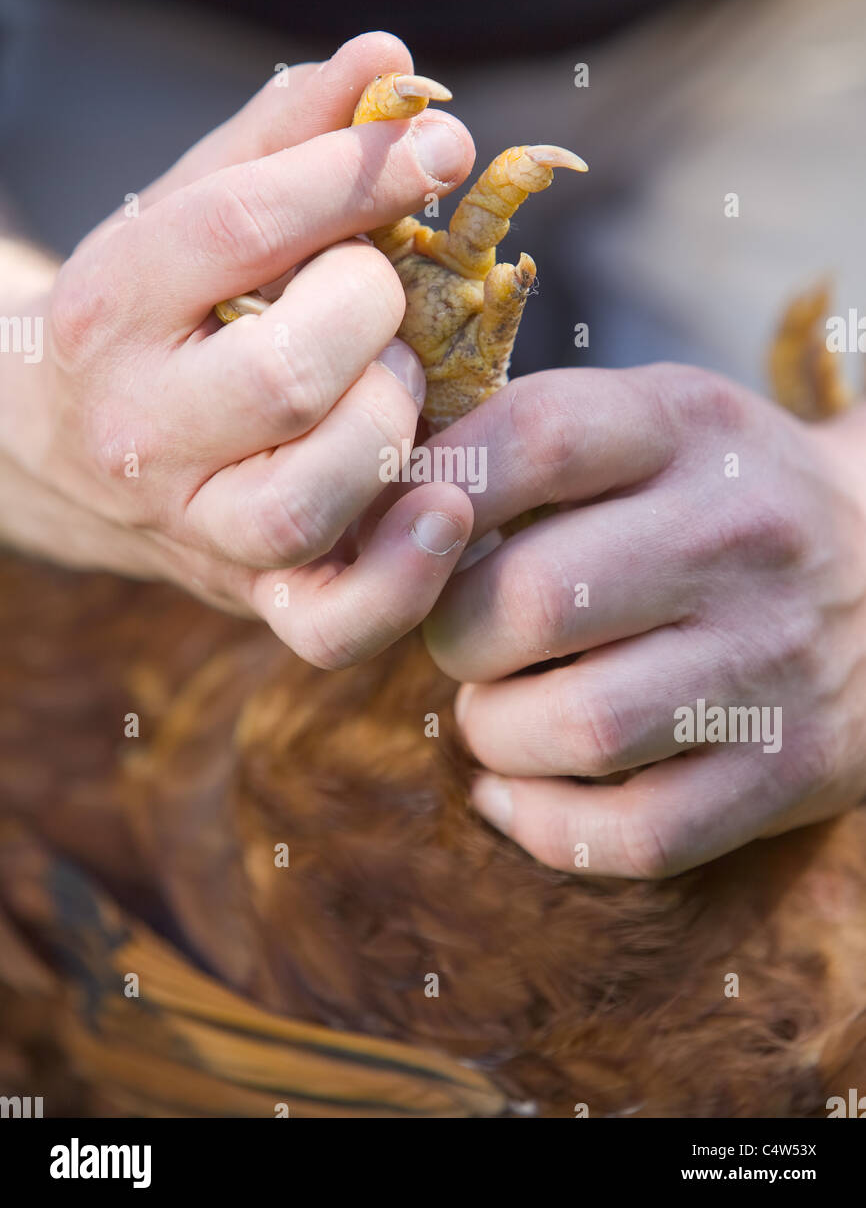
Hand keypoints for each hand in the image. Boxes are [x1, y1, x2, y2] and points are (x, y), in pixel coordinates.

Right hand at [0, 32, 475, 665]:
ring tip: (399, 383)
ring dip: (388, 430)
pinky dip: (404, 579)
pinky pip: (333, 624)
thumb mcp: (194, 212)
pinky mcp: (254, 595)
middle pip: (282, 377)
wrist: (69, 441)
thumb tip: (390, 58)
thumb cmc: (162, 312)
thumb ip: (285, 138)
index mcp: (116, 308)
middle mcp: (142, 428)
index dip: (358, 174)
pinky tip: (447, 505)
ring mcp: (196, 525)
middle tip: (384, 294)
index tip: (442, 144)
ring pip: (305, 504)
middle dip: (370, 315)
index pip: (240, 228)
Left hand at [423, 365, 865, 875]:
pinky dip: (541, 824)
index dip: (431, 491)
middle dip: (450, 635)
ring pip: (575, 729)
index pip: (536, 439)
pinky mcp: (791, 770)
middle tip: (458, 637)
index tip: (398, 532)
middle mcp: (743, 538)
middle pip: (531, 603)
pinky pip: (632, 836)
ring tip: (496, 708)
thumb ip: (526, 442)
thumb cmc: (719, 494)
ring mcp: (774, 662)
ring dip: (492, 732)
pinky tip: (514, 787)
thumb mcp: (651, 423)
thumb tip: (369, 514)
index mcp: (693, 430)